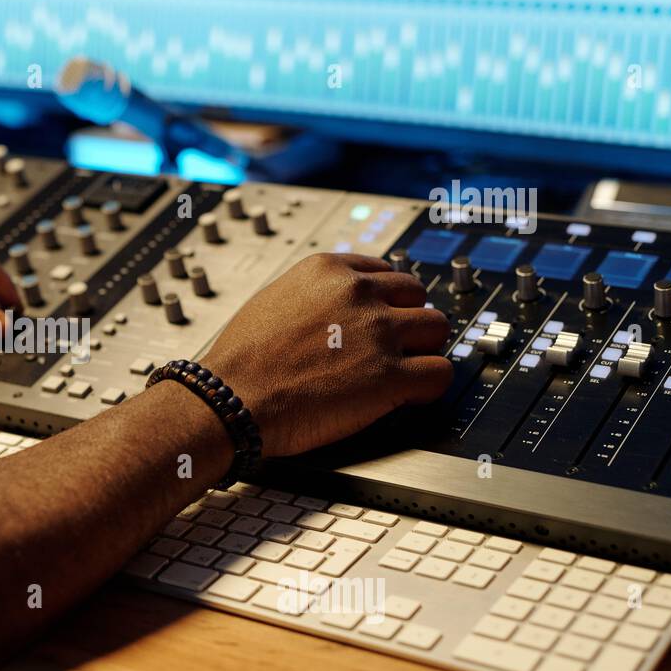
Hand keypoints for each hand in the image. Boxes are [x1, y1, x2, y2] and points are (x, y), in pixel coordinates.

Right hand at [200, 253, 452, 457]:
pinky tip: (407, 395)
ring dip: (423, 351)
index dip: (386, 301)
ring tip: (402, 371)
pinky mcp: (390, 376)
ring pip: (436, 329)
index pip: (385, 272)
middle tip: (394, 347)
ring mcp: (378, 333)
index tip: (382, 318)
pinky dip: (428, 386)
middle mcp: (358, 293)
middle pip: (417, 296)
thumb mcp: (273, 301)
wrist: (230, 400)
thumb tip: (333, 307)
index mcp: (329, 270)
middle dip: (408, 321)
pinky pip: (440, 373)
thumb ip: (314, 296)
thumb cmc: (241, 362)